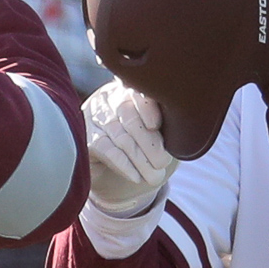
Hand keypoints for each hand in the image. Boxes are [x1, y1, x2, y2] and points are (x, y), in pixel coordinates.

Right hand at [84, 80, 176, 215]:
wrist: (114, 172)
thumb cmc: (143, 145)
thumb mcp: (156, 131)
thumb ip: (166, 126)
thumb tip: (182, 133)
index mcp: (131, 90)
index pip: (137, 92)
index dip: (147, 107)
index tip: (156, 125)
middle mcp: (110, 100)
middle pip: (130, 118)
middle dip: (150, 143)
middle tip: (163, 163)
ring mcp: (94, 119)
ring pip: (121, 138)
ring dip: (140, 160)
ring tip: (155, 176)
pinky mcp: (86, 140)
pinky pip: (107, 151)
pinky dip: (124, 165)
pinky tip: (136, 177)